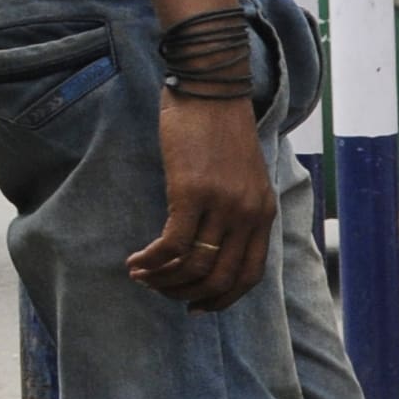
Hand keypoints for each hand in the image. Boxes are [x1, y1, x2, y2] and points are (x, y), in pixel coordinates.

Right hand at [125, 94, 276, 311]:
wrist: (213, 91)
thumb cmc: (221, 132)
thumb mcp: (242, 177)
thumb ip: (236, 211)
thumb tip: (211, 248)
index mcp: (264, 213)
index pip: (250, 275)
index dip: (222, 299)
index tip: (196, 307)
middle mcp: (249, 214)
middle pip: (220, 277)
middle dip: (185, 294)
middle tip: (159, 290)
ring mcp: (223, 204)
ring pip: (193, 265)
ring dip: (162, 279)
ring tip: (141, 275)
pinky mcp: (192, 193)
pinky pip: (171, 245)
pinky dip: (151, 261)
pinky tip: (135, 261)